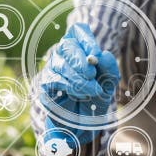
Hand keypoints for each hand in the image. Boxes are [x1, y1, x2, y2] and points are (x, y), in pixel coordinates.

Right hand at [39, 23, 119, 144]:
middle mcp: (64, 55)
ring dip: (78, 78)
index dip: (86, 39)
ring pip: (61, 63)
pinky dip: (69, 86)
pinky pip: (54, 79)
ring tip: (91, 91)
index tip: (95, 54)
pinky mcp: (46, 84)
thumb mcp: (109, 84)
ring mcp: (53, 68)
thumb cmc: (96, 98)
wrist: (85, 124)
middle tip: (92, 75)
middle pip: (67, 45)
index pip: (78, 31)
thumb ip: (110, 68)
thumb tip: (104, 54)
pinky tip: (78, 94)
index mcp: (81, 49)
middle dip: (81, 60)